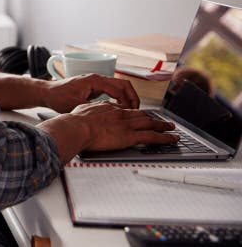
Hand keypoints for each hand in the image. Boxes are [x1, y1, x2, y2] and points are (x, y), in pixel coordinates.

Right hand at [38, 101, 178, 160]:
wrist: (76, 127)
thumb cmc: (75, 121)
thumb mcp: (82, 109)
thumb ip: (90, 110)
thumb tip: (89, 112)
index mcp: (109, 108)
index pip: (126, 110)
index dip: (135, 113)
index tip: (139, 115)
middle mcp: (121, 114)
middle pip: (142, 115)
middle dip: (154, 118)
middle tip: (162, 121)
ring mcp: (127, 125)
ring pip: (150, 124)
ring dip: (163, 126)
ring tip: (171, 128)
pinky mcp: (130, 136)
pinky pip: (152, 136)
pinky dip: (164, 137)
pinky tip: (172, 139)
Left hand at [43, 73, 139, 112]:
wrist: (47, 93)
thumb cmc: (58, 97)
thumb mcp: (77, 106)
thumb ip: (94, 108)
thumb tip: (110, 113)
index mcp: (94, 80)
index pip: (118, 89)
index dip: (127, 102)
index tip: (131, 112)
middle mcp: (97, 78)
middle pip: (123, 84)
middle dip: (132, 96)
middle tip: (137, 110)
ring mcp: (96, 81)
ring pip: (119, 85)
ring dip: (127, 96)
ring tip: (131, 110)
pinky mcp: (94, 86)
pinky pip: (112, 89)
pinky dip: (119, 97)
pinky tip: (120, 108)